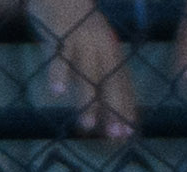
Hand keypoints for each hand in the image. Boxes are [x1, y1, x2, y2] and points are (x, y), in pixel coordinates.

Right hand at [29, 0, 139, 139]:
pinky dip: (58, 74)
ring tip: (86, 126)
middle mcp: (101, 48)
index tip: (129, 134)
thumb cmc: (76, 20)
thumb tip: (101, 100)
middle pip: (110, 84)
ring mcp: (81, 42)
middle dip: (114, 110)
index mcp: (111, 51)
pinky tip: (57, 92)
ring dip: (87, 101)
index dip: (126, 109)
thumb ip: (97, 69)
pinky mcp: (60, 35)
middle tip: (116, 136)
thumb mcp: (93, 43)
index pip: (122, 85)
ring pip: (86, 75)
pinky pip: (59, 57)